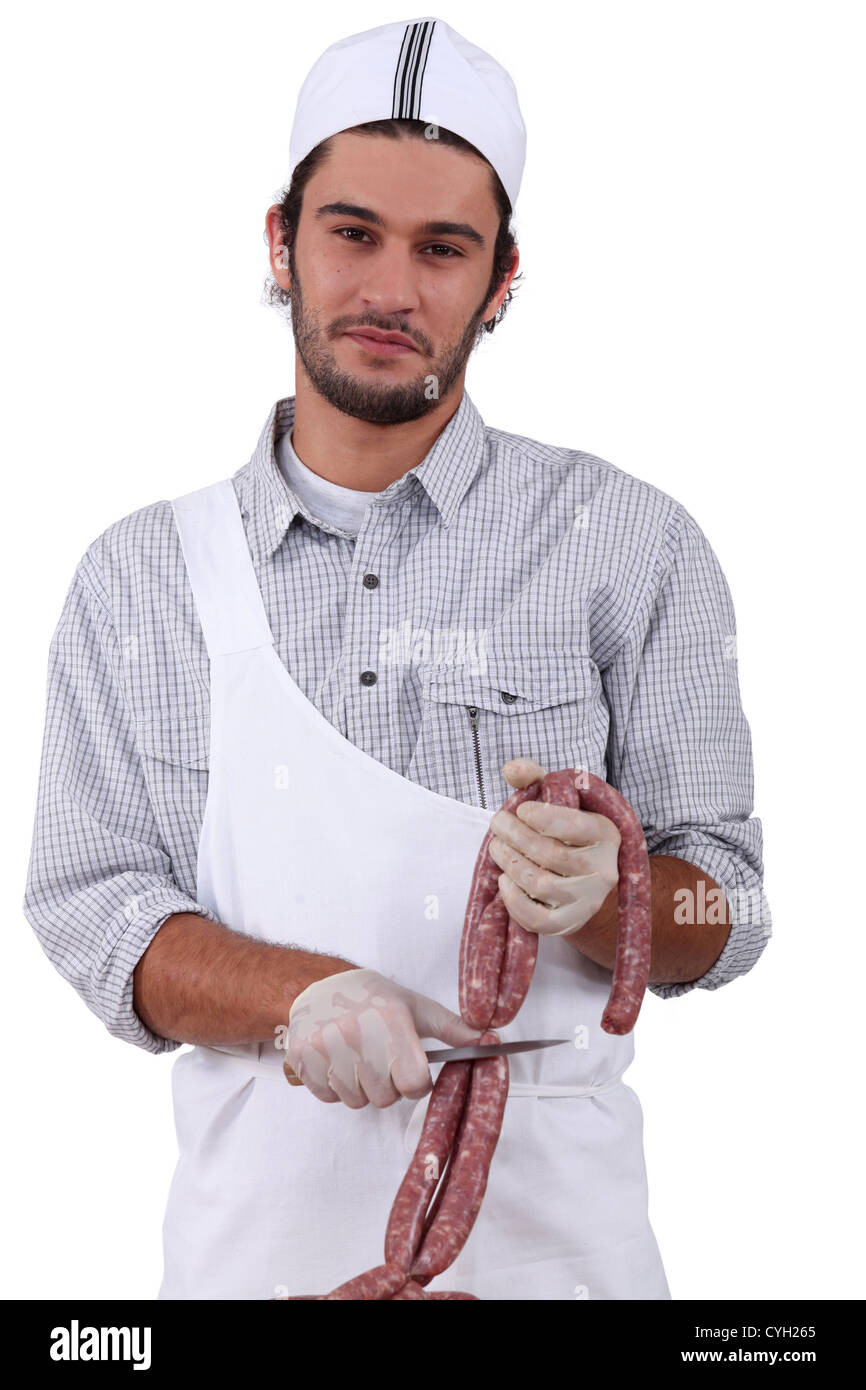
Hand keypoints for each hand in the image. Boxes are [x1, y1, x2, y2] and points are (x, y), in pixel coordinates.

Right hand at [285, 967, 482, 1108]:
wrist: (318, 985)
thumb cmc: (372, 998)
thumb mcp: (415, 1006)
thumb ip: (453, 1028)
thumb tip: (492, 1042)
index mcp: (390, 1020)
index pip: (413, 1084)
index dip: (415, 1081)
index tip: (409, 1067)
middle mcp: (356, 1033)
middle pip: (384, 1097)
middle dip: (387, 1084)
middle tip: (380, 1058)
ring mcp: (325, 1046)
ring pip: (356, 1101)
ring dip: (360, 1087)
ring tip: (358, 1057)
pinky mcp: (301, 1056)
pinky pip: (328, 1097)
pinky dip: (334, 1086)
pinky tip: (337, 1060)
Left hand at [487, 758, 620, 937]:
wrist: (586, 880)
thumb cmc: (568, 833)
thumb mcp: (561, 800)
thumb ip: (536, 777)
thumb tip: (511, 769)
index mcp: (606, 834)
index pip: (574, 826)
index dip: (542, 817)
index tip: (522, 809)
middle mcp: (603, 871)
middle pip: (550, 854)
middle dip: (515, 836)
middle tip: (498, 823)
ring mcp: (586, 901)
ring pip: (540, 884)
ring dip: (509, 862)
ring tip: (497, 847)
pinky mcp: (568, 923)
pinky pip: (536, 919)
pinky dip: (513, 898)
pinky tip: (505, 879)